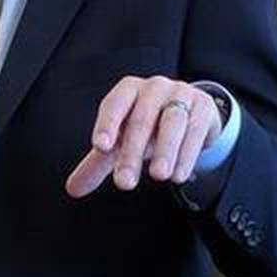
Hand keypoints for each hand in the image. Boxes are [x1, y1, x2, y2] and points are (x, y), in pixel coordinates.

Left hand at [65, 77, 221, 197]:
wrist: (190, 114)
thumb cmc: (149, 126)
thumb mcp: (124, 140)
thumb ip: (100, 162)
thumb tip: (73, 188)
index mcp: (128, 90)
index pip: (114, 104)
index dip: (107, 124)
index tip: (101, 147)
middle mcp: (153, 87)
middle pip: (142, 119)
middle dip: (133, 153)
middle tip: (125, 182)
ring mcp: (181, 94)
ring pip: (172, 122)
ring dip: (165, 151)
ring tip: (158, 176)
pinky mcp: (203, 107)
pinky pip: (195, 130)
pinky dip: (187, 155)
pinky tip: (178, 175)